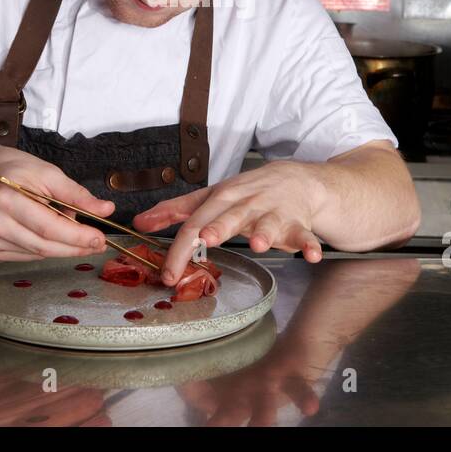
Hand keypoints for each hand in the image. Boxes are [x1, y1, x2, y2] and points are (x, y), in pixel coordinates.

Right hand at [0, 140, 114, 260]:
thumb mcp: (48, 172)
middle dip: (76, 246)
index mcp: (6, 198)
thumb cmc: (13, 168)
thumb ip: (77, 194)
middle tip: (98, 244)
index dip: (78, 236)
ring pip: (38, 253)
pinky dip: (46, 249)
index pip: (49, 227)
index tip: (100, 238)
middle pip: (44, 245)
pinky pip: (27, 255)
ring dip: (63, 249)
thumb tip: (106, 210)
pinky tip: (54, 238)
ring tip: (78, 236)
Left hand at [132, 161, 327, 283]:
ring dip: (265, 232)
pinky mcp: (298, 222)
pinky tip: (310, 255)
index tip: (168, 273)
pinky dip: (308, 244)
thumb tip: (140, 223)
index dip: (181, 247)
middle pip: (230, 216)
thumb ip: (176, 210)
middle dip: (220, 226)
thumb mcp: (210, 197)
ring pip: (269, 221)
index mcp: (222, 198)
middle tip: (208, 239)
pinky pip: (304, 234)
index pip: (196, 222)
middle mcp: (246, 203)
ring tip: (259, 243)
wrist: (295, 178)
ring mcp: (274, 212)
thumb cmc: (247, 192)